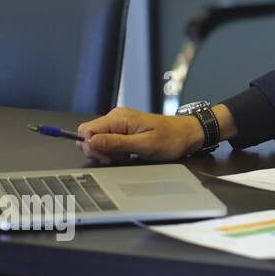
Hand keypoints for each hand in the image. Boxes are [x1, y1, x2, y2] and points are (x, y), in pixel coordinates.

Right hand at [76, 107, 206, 163]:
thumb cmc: (171, 139)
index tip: (106, 157)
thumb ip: (116, 143)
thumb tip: (91, 142)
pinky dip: (115, 151)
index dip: (91, 146)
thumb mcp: (144, 145)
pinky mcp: (124, 130)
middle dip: (99, 151)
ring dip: (108, 152)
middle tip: (118, 158)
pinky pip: (109, 141)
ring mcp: (120, 123)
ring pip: (99, 140)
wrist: (187, 134)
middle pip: (90, 136)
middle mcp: (117, 117)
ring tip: (127, 155)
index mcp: (119, 118)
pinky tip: (128, 153)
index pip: (86, 130)